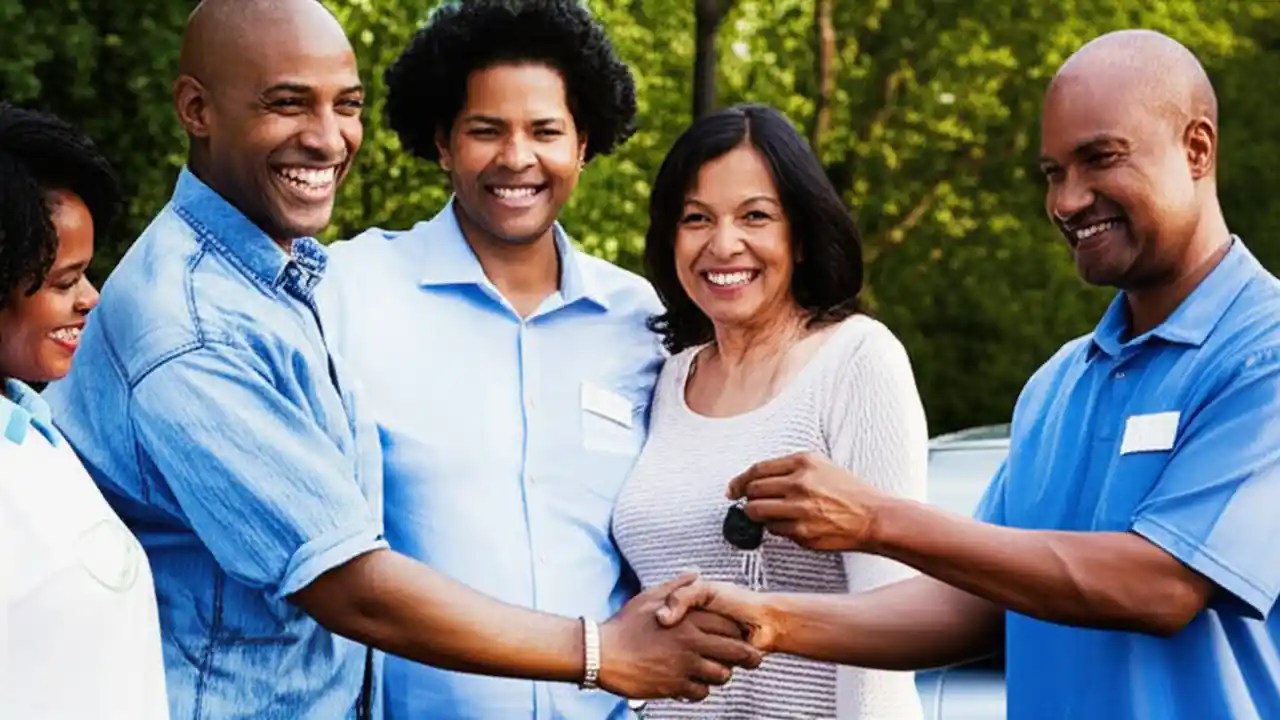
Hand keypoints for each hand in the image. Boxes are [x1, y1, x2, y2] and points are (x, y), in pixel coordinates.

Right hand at [598, 574, 762, 701]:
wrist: (602, 653)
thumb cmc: (625, 624)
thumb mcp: (651, 597)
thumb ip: (678, 587)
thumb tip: (696, 573)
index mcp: (688, 619)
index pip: (729, 626)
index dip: (738, 632)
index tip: (738, 636)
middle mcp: (690, 642)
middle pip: (736, 652)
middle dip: (747, 657)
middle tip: (751, 660)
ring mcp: (683, 666)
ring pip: (722, 674)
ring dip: (721, 674)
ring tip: (713, 671)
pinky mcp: (674, 686)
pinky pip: (701, 692)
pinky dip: (700, 689)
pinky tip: (692, 683)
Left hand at [727, 452, 886, 551]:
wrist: (873, 517)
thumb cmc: (848, 492)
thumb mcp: (821, 466)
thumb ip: (789, 469)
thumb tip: (754, 480)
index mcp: (803, 462)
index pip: (757, 469)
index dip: (740, 480)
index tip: (734, 489)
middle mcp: (800, 483)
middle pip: (753, 490)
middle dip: (747, 498)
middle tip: (749, 503)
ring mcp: (800, 509)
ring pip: (757, 512)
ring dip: (757, 515)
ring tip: (768, 515)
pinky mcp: (802, 532)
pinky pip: (774, 530)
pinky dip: (777, 529)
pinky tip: (791, 525)